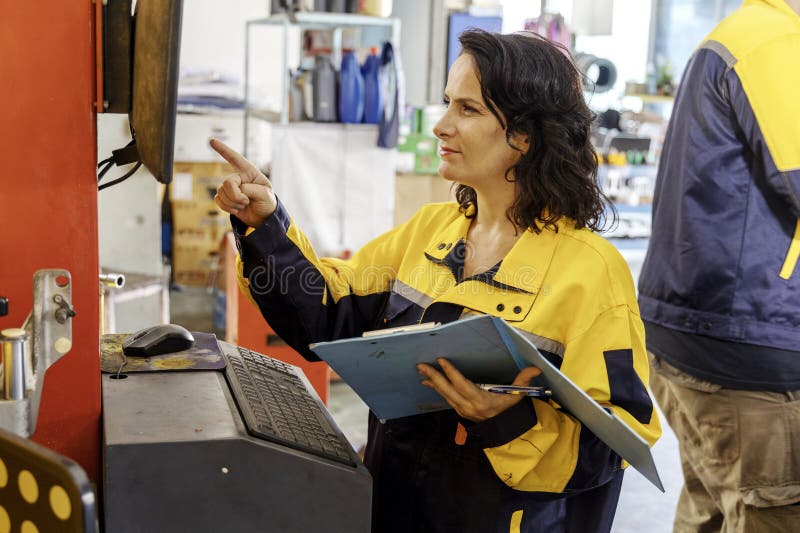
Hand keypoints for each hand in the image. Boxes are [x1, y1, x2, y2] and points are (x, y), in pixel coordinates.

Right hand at [209, 138, 276, 227]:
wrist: (264, 218)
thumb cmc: (268, 203)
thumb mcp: (265, 195)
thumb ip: (250, 189)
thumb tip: (236, 190)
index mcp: (250, 172)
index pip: (235, 158)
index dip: (223, 149)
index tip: (211, 140)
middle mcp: (239, 177)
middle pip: (227, 182)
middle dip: (235, 196)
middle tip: (247, 202)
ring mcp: (231, 187)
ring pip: (221, 192)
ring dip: (232, 203)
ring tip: (244, 205)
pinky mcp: (226, 198)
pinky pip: (218, 200)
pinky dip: (226, 207)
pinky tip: (237, 210)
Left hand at [417, 358, 541, 422]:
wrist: (505, 431)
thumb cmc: (510, 411)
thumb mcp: (517, 397)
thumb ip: (524, 381)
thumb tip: (536, 368)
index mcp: (481, 401)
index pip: (462, 384)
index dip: (451, 372)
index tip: (441, 361)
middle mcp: (468, 406)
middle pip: (447, 389)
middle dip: (434, 376)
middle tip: (421, 365)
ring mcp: (463, 410)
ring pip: (444, 394)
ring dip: (433, 381)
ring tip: (422, 371)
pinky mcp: (460, 411)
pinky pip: (446, 398)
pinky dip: (438, 389)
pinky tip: (429, 382)